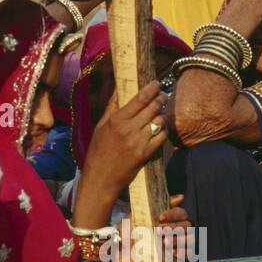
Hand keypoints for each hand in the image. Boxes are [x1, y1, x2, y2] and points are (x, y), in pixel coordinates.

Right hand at [78, 80, 167, 207]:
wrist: (100, 179)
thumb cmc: (98, 151)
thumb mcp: (100, 126)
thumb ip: (112, 106)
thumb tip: (119, 88)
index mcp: (116, 120)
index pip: (139, 99)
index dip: (151, 88)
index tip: (156, 83)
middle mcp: (128, 129)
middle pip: (153, 107)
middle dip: (161, 98)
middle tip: (163, 95)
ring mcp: (138, 142)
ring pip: (159, 121)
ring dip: (162, 114)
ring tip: (160, 111)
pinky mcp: (145, 154)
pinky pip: (161, 137)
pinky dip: (162, 130)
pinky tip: (159, 128)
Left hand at [110, 195, 190, 261]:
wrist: (117, 250)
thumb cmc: (126, 230)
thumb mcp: (138, 214)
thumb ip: (157, 205)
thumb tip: (181, 197)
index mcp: (165, 218)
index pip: (180, 213)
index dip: (173, 214)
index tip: (160, 217)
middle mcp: (172, 229)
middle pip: (187, 225)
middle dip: (174, 227)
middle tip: (158, 231)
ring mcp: (173, 243)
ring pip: (189, 239)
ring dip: (178, 240)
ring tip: (164, 243)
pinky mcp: (172, 256)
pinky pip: (187, 254)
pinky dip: (183, 252)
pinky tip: (172, 252)